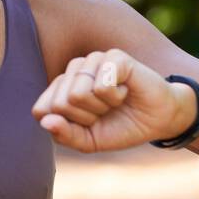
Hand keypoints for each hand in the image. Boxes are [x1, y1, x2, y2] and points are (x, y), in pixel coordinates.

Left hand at [31, 49, 193, 152]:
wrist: (158, 121)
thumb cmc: (121, 127)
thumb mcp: (89, 141)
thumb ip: (65, 135)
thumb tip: (45, 122)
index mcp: (61, 88)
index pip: (41, 110)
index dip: (67, 126)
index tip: (87, 124)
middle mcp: (74, 70)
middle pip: (59, 103)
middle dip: (85, 118)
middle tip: (104, 112)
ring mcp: (93, 60)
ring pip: (77, 94)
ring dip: (101, 107)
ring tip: (114, 101)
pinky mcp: (113, 57)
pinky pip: (101, 85)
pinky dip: (115, 97)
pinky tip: (125, 91)